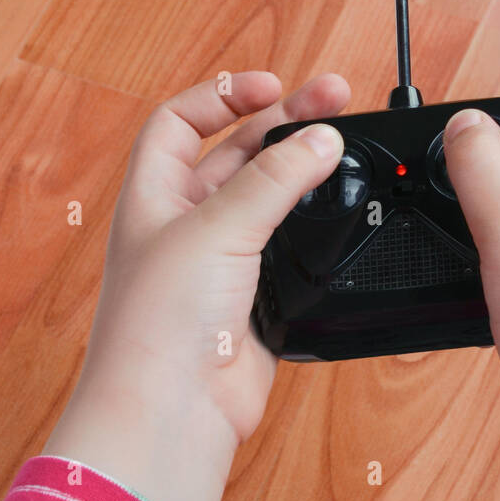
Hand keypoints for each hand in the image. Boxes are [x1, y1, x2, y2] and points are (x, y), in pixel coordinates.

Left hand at [44, 70, 348, 500]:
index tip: (271, 86)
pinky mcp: (255, 299)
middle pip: (236, 154)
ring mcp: (221, 263)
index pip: (179, 122)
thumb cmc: (158, 325)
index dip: (221, 96)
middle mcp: (184, 224)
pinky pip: (291, 247)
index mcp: (153, 195)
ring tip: (346, 145)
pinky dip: (315, 225)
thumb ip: (274, 180)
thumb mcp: (216, 228)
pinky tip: (342, 207)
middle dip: (283, 124)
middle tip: (334, 100)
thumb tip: (321, 138)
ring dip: (303, 171)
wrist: (172, 415)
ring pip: (268, 200)